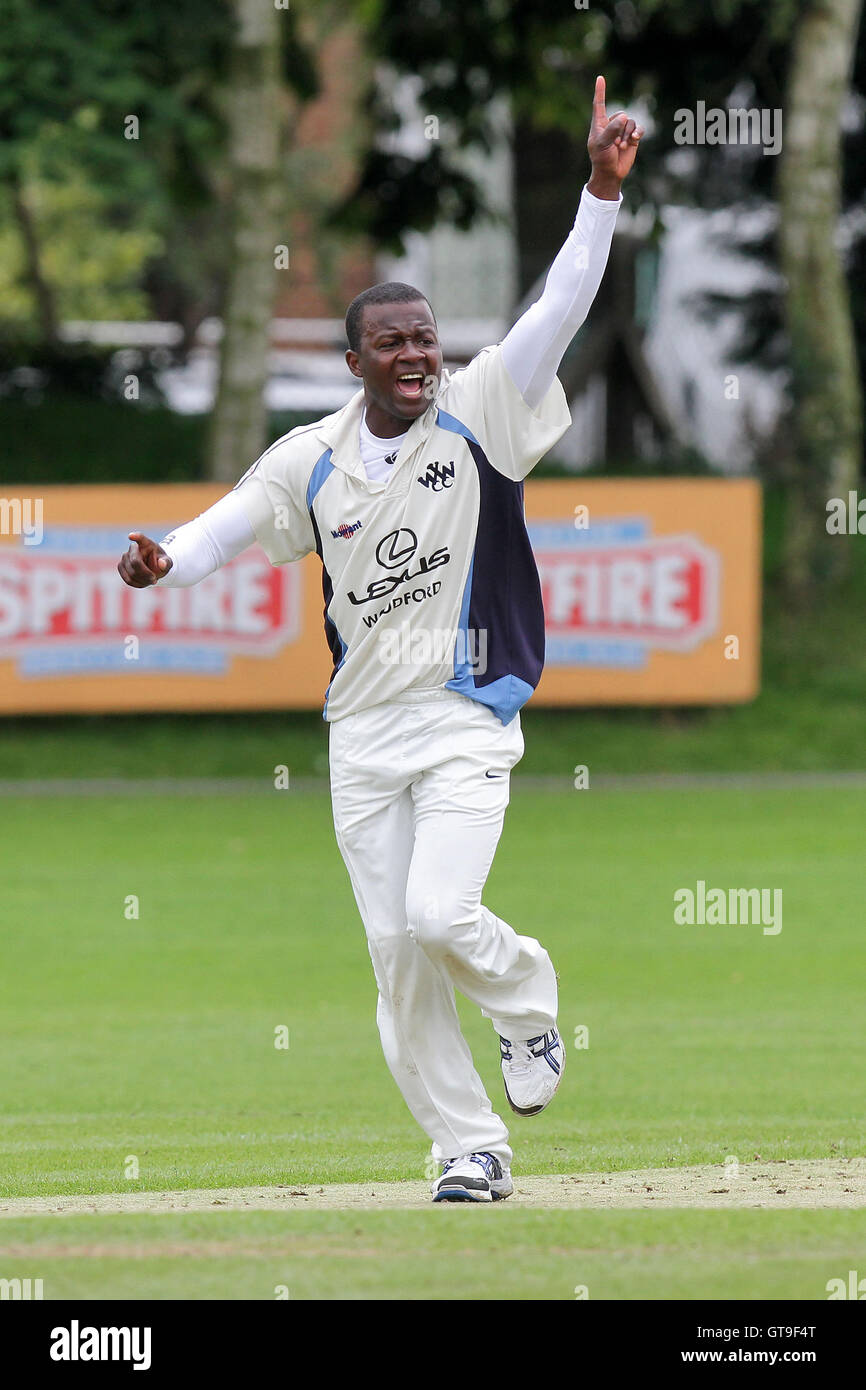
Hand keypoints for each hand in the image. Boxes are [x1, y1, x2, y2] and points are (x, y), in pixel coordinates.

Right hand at [117, 532, 171, 587]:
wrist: (152, 568)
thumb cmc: (160, 562)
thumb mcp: (168, 562)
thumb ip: (166, 562)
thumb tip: (162, 564)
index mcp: (146, 543)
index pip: (140, 538)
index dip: (136, 537)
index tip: (131, 536)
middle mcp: (133, 548)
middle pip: (135, 562)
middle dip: (146, 574)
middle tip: (155, 579)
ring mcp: (124, 557)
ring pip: (131, 573)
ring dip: (143, 581)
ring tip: (151, 581)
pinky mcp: (120, 566)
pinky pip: (128, 579)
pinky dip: (138, 584)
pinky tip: (144, 582)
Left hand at [586, 74, 643, 197]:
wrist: (611, 173)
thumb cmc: (602, 159)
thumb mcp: (603, 144)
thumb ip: (612, 129)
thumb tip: (623, 116)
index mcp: (599, 124)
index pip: (599, 104)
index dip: (600, 91)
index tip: (600, 78)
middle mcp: (611, 124)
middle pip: (621, 114)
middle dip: (620, 129)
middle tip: (614, 144)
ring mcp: (622, 130)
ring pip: (630, 122)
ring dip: (627, 135)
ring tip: (620, 147)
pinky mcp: (632, 137)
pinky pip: (638, 128)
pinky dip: (637, 133)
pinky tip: (635, 139)